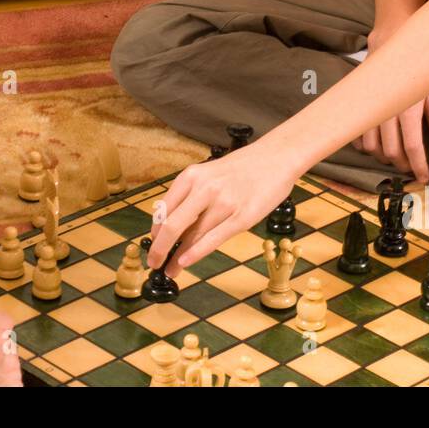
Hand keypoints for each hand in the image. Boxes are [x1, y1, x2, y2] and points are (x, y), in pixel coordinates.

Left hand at [145, 144, 295, 277]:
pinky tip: (184, 262)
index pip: (164, 210)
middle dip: (158, 249)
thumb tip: (170, 226)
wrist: (276, 157)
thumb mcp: (208, 174)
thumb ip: (190, 196)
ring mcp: (224, 203)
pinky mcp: (242, 217)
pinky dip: (195, 254)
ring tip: (170, 270)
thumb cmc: (241, 168)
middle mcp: (205, 188)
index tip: (152, 245)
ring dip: (176, 257)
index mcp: (192, 176)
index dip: (154, 233)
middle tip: (153, 263)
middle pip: (172, 225)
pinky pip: (213, 240)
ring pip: (192, 236)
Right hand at [351, 28, 428, 183]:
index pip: (412, 146)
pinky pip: (357, 134)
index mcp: (408, 107)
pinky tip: (375, 146)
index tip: (424, 178)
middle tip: (411, 168)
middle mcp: (386, 110)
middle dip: (402, 165)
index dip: (418, 166)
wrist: (391, 37)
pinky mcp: (358, 104)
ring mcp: (369, 108)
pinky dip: (365, 145)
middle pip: (390, 151)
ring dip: (383, 157)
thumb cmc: (417, 65)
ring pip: (371, 147)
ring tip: (396, 157)